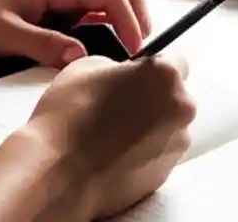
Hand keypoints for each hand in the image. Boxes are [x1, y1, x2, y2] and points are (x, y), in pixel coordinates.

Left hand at [0, 0, 152, 67]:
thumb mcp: (4, 35)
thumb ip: (43, 44)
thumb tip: (82, 55)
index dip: (129, 21)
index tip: (134, 50)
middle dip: (139, 12)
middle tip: (143, 45)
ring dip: (129, 14)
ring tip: (134, 43)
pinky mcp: (59, 10)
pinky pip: (95, 10)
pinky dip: (112, 23)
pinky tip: (109, 45)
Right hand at [24, 55, 196, 218]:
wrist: (56, 174)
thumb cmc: (69, 114)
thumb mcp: (88, 66)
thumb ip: (119, 66)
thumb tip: (125, 76)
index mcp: (166, 75)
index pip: (173, 63)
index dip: (151, 70)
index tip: (133, 80)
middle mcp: (182, 108)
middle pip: (175, 97)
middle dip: (154, 100)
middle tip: (120, 108)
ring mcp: (177, 143)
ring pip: (169, 128)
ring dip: (151, 128)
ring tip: (115, 137)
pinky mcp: (166, 172)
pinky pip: (160, 155)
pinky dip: (145, 153)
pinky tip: (116, 157)